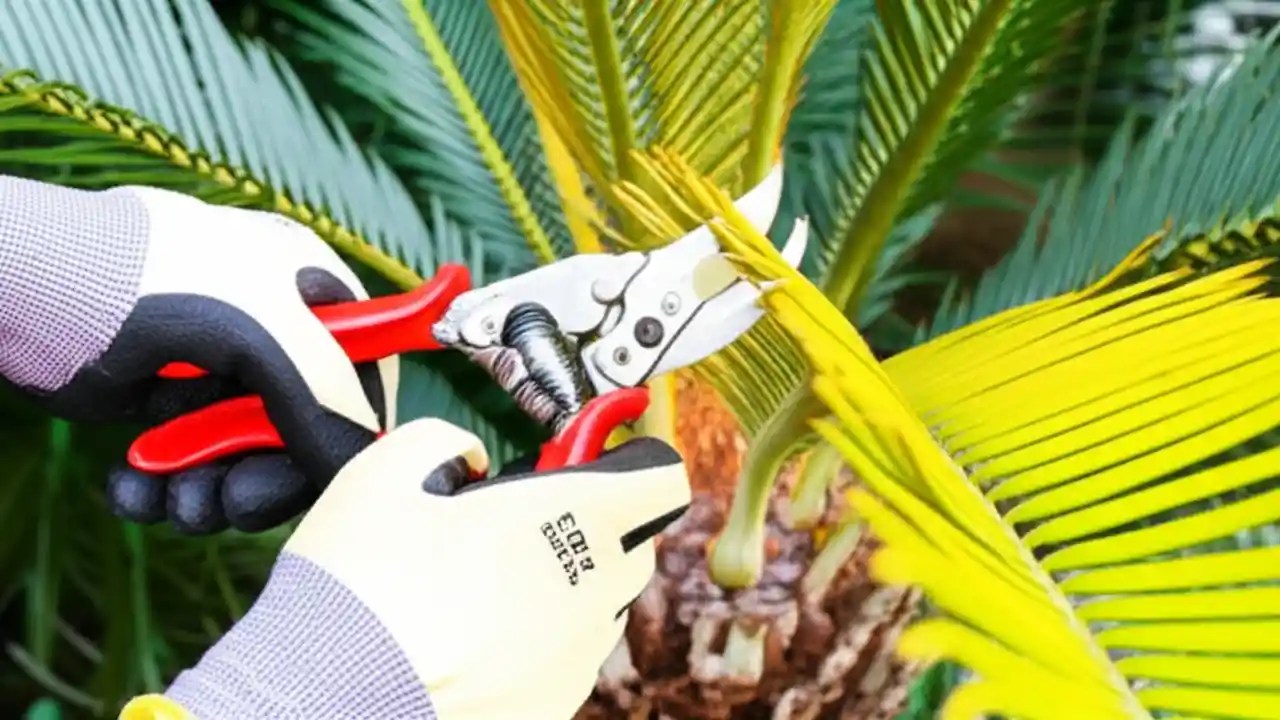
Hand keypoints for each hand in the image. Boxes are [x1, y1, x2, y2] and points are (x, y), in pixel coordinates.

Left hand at [0, 176, 394, 532]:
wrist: (20, 284)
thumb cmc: (146, 285)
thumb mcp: (261, 337)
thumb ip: (326, 404)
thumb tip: (364, 465)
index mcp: (308, 287)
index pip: (363, 374)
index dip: (350, 432)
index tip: (322, 479)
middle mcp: (270, 326)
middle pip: (301, 429)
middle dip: (264, 478)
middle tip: (231, 505)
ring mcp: (213, 363)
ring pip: (242, 456)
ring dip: (209, 492)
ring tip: (171, 499)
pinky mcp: (160, 397)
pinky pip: (186, 460)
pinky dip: (161, 486)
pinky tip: (132, 488)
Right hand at [146, 418, 689, 719]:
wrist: (324, 698)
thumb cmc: (359, 586)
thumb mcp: (387, 470)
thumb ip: (446, 441)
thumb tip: (467, 457)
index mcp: (570, 520)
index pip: (662, 482)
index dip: (638, 463)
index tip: (601, 457)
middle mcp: (591, 591)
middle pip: (635, 545)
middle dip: (600, 523)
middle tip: (533, 515)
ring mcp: (574, 657)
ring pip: (600, 605)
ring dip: (568, 582)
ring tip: (489, 579)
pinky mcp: (550, 706)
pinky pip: (566, 656)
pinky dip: (540, 636)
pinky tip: (475, 631)